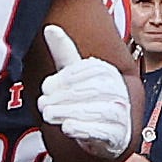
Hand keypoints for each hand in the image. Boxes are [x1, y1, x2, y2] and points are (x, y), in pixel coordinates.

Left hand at [37, 25, 133, 154]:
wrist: (104, 131)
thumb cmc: (87, 98)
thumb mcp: (73, 74)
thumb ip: (64, 53)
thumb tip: (50, 27)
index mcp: (106, 72)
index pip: (86, 71)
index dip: (64, 79)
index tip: (46, 87)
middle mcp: (117, 90)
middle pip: (88, 90)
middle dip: (61, 97)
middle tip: (43, 104)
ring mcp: (119, 112)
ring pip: (93, 110)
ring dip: (67, 112)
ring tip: (49, 114)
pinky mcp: (117, 134)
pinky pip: (100, 131)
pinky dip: (83, 129)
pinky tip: (67, 127)